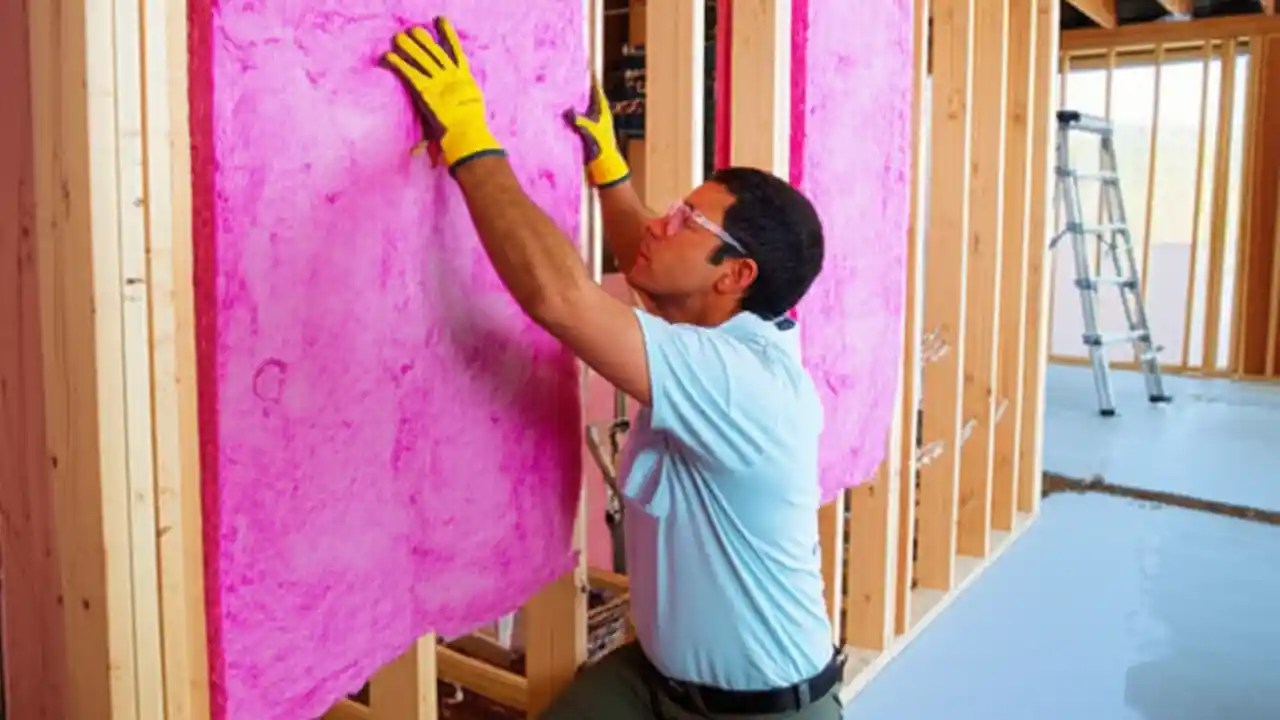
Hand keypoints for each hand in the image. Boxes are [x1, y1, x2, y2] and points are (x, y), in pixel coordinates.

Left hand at [383, 17, 503, 170]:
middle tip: (414, 30)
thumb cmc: (468, 131)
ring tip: (400, 36)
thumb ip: (454, 119)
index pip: (455, 51)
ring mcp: (438, 81)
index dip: (448, 35)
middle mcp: (451, 76)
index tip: (441, 22)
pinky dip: (398, 63)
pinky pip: (409, 72)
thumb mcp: (466, 118)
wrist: (467, 134)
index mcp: (464, 80)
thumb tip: (438, 148)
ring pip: (423, 57)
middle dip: (424, 40)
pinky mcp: (425, 89)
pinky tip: (389, 56)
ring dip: (410, 46)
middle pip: (435, 51)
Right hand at [564, 79, 629, 187]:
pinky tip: (557, 112)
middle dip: (577, 86)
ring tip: (558, 90)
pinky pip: (574, 119)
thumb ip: (578, 120)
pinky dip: (567, 114)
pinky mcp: (584, 133)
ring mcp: (590, 124)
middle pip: (586, 96)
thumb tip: (567, 110)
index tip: (585, 66)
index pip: (595, 89)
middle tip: (566, 75)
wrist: (603, 169)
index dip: (590, 78)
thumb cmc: (600, 148)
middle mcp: (596, 115)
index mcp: (601, 111)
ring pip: (579, 107)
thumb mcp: (589, 132)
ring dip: (570, 100)